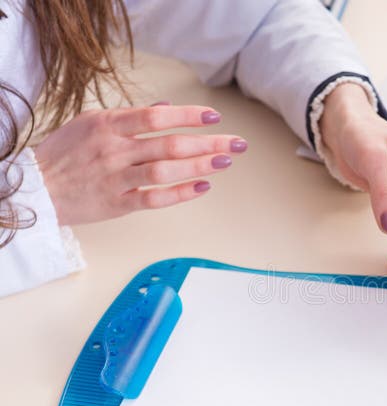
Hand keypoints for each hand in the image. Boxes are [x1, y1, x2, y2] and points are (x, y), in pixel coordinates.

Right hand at [35, 104, 247, 224]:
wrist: (36, 187)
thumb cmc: (65, 153)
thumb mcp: (91, 123)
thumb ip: (129, 117)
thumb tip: (164, 107)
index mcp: (109, 125)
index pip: (157, 116)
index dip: (189, 115)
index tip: (214, 116)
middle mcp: (115, 149)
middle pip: (170, 143)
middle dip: (209, 142)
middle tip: (236, 143)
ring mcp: (117, 177)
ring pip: (166, 169)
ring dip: (201, 165)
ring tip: (225, 162)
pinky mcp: (118, 203)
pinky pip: (155, 198)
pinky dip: (181, 192)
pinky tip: (203, 187)